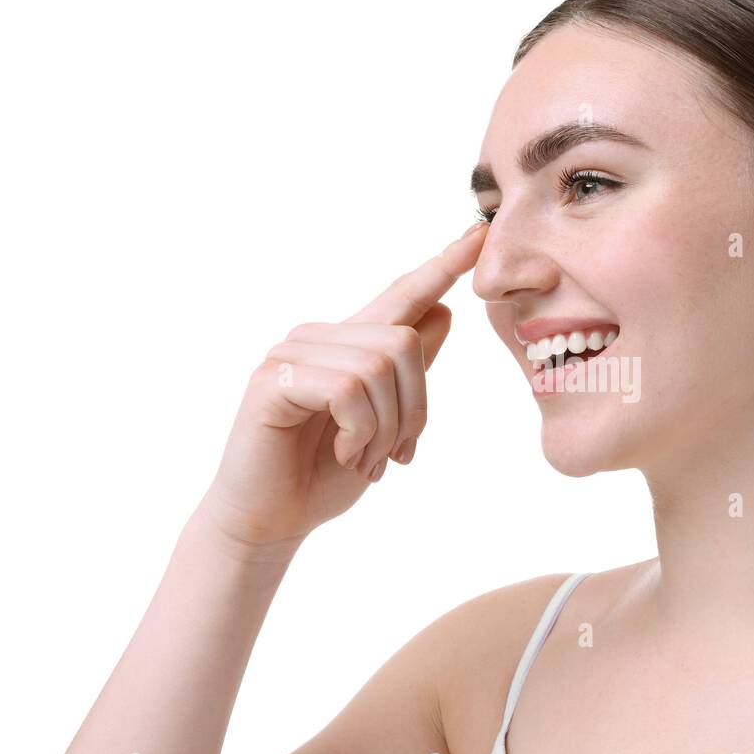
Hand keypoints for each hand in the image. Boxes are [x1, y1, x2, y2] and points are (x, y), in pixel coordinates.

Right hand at [198, 221, 487, 551]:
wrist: (273, 520)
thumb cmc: (325, 473)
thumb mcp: (385, 422)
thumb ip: (409, 371)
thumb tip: (443, 312)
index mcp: (352, 345)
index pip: (403, 295)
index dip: (442, 265)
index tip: (479, 233)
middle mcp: (320, 338)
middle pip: (404, 342)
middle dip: (414, 410)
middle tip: (397, 456)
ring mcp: (293, 354)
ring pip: (379, 366)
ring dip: (386, 429)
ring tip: (368, 461)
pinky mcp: (274, 380)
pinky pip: (347, 388)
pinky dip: (361, 431)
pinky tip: (347, 455)